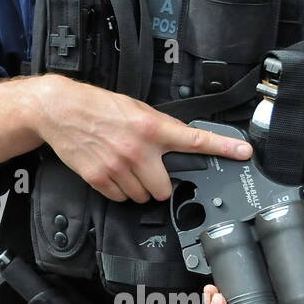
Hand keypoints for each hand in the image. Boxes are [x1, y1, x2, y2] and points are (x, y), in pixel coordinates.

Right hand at [37, 77, 252, 202]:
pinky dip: (118, 190)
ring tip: (125, 168)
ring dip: (137, 188)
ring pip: (142, 196)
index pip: (195, 140)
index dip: (223, 148)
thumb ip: (158, 126)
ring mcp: (117, 166)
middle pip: (164, 189)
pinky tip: (111, 172)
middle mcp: (137, 150)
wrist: (60, 110)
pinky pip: (119, 198)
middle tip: (148, 171)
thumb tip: (178, 140)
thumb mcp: (135, 108)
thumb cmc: (97, 106)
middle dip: (159, 184)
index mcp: (151, 128)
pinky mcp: (98, 178)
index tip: (243, 153)